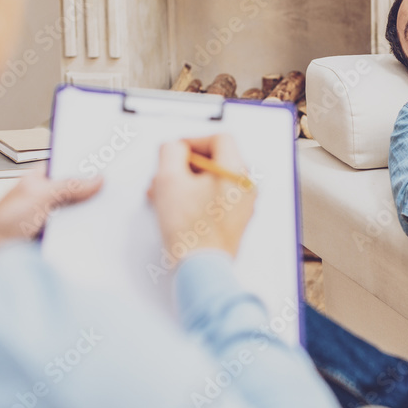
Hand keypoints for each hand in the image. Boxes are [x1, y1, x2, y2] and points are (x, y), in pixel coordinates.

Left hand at [0, 165, 102, 246]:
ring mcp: (54, 212)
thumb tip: (96, 179)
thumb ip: (69, 186)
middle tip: (113, 188)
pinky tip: (96, 226)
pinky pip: (76, 226)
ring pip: (79, 207)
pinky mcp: (56, 230)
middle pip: (78, 187)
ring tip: (108, 208)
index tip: (109, 163)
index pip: (70, 164)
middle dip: (93, 189)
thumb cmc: (6, 218)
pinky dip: (85, 226)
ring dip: (89, 210)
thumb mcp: (41, 195)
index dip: (88, 164)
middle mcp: (49, 193)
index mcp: (42, 176)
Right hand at [147, 134, 255, 261]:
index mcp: (236, 172)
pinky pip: (215, 198)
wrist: (201, 268)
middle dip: (185, 165)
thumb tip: (174, 148)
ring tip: (162, 193)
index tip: (176, 152)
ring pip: (212, 181)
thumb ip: (170, 152)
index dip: (193, 141)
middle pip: (216, 160)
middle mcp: (245, 187)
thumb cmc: (190, 229)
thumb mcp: (169, 179)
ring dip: (186, 182)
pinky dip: (195, 196)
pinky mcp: (235, 221)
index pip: (219, 139)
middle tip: (166, 173)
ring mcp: (242, 205)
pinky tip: (173, 206)